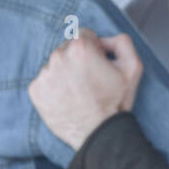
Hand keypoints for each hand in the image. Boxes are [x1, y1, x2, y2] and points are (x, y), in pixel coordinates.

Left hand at [29, 29, 143, 149]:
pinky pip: (44, 82)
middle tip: (90, 81)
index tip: (99, 65)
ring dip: (65, 74)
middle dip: (78, 60)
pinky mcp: (35, 91)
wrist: (99, 133)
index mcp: (81, 47)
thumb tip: (104, 40)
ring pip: (55, 65)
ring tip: (79, 92)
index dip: (95, 50)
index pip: (84, 35)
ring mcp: (45, 74)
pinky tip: (67, 100)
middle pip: (67, 48)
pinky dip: (54, 88)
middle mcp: (58, 57)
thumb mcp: (133, 66)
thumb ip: (122, 42)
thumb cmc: (116, 102)